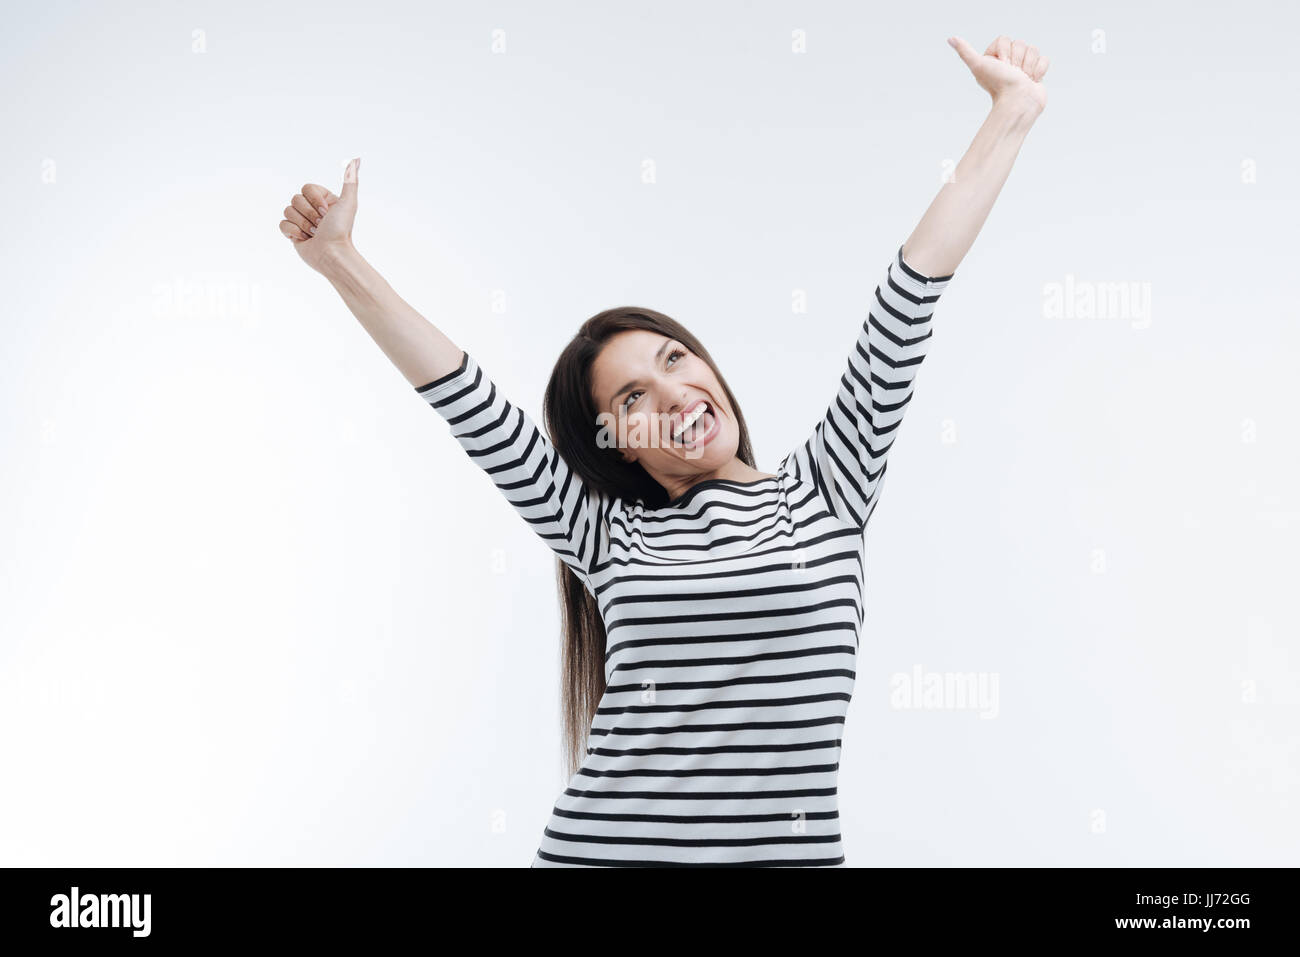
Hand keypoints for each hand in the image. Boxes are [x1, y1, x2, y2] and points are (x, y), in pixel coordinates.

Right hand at [279, 157, 359, 272]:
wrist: (332, 255)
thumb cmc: (341, 230)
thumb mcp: (348, 202)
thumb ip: (351, 180)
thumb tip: (356, 160)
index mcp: (323, 199)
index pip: (306, 187)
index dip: (314, 200)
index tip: (327, 213)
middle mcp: (312, 208)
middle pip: (295, 199)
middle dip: (309, 214)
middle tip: (321, 226)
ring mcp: (301, 220)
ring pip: (288, 211)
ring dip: (303, 224)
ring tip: (315, 234)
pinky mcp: (293, 232)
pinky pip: (282, 224)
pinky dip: (293, 232)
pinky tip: (305, 239)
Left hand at [947, 36, 1048, 113]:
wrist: (1018, 102)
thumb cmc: (998, 85)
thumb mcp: (979, 65)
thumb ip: (965, 52)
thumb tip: (951, 39)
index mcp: (994, 58)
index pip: (1005, 39)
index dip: (1004, 52)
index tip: (1001, 67)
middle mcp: (1008, 62)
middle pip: (1020, 43)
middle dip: (1017, 60)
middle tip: (1011, 74)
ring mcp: (1023, 66)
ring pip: (1033, 49)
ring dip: (1028, 66)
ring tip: (1021, 79)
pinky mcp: (1036, 71)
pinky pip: (1043, 59)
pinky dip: (1039, 70)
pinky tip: (1031, 81)